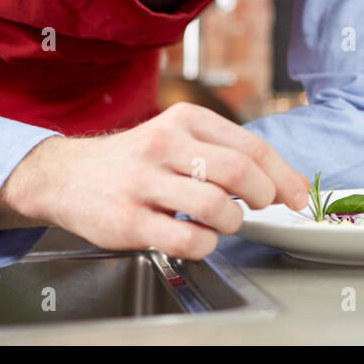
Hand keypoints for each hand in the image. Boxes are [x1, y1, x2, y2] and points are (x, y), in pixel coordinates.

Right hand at [0, 102, 311, 262]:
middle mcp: (165, 144)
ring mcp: (144, 182)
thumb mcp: (182, 140)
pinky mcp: (128, 219)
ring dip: (232, 222)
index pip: (252, 146)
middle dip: (263, 196)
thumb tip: (290, 182)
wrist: (66, 176)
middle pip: (239, 172)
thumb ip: (231, 154)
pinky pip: (186, 238)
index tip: (297, 196)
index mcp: (186, 120)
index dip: (283, 176)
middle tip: (259, 207)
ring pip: (216, 205)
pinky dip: (206, 244)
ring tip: (223, 222)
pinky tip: (199, 237)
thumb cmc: (138, 161)